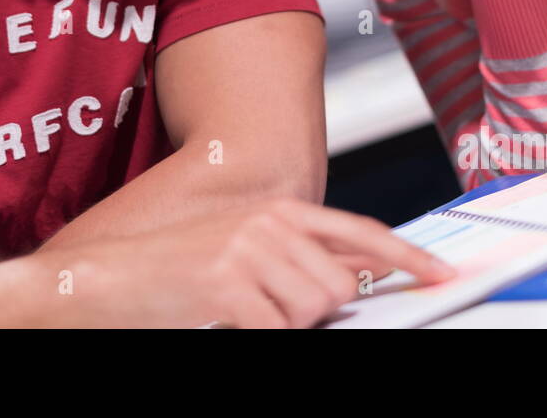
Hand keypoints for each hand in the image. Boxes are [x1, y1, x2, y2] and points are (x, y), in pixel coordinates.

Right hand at [0, 198, 455, 328]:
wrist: (104, 279)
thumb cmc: (172, 272)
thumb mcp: (241, 249)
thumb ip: (300, 258)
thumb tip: (357, 279)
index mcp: (278, 211)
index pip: (362, 233)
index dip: (408, 258)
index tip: (443, 277)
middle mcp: (270, 223)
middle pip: (341, 288)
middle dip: (318, 315)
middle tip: (270, 315)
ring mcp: (249, 252)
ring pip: (315, 312)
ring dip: (286, 328)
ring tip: (242, 316)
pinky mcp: (228, 286)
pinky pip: (278, 332)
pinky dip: (262, 336)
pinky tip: (229, 324)